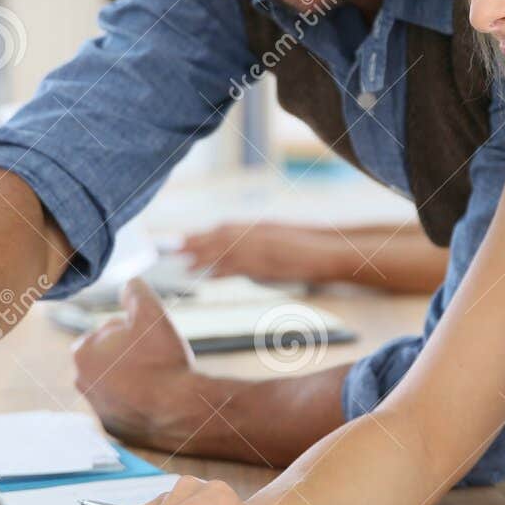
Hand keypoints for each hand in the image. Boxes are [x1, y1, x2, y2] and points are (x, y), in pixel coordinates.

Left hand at [71, 277, 209, 448]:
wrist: (181, 412)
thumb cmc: (162, 361)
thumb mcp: (151, 312)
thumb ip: (136, 291)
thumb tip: (130, 283)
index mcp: (82, 354)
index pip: (106, 331)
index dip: (132, 331)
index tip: (149, 339)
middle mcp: (82, 383)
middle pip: (110, 357)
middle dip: (131, 354)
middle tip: (157, 357)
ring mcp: (98, 409)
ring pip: (118, 382)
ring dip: (136, 377)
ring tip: (161, 377)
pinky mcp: (114, 429)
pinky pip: (127, 407)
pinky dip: (141, 401)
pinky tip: (161, 397)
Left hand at [177, 222, 334, 282]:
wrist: (330, 252)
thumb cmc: (311, 247)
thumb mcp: (282, 239)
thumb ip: (260, 245)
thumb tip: (241, 263)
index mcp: (259, 227)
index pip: (224, 229)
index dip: (202, 235)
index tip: (185, 239)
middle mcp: (256, 234)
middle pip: (218, 237)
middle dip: (195, 243)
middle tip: (174, 248)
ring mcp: (260, 249)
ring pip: (223, 251)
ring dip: (202, 257)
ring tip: (183, 264)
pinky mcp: (266, 264)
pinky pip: (237, 268)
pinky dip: (220, 271)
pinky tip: (207, 276)